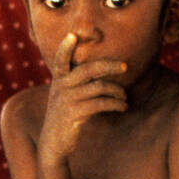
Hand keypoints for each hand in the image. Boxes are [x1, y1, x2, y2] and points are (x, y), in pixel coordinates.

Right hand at [38, 32, 126, 166]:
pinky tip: (123, 106)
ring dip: (117, 91)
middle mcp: (61, 87)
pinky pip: (101, 103)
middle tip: (125, 66)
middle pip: (88, 69)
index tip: (73, 35)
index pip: (61, 60)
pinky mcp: (74, 113)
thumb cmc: (66, 115)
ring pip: (99, 87)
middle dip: (109, 66)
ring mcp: (67, 100)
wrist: (54, 142)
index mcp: (59, 80)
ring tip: (124, 97)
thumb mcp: (66, 95)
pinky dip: (116, 104)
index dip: (66, 47)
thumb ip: (77, 82)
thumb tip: (104, 70)